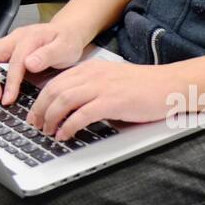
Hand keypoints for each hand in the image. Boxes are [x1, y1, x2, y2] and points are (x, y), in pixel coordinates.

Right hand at [0, 22, 88, 105]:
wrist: (66, 31)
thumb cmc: (66, 41)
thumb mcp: (65, 48)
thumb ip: (48, 55)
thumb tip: (30, 63)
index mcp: (30, 38)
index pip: (15, 61)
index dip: (9, 82)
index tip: (7, 99)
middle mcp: (15, 38)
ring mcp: (8, 42)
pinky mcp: (4, 48)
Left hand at [27, 60, 180, 141]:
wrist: (169, 85)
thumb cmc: (143, 87)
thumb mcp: (110, 81)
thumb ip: (91, 89)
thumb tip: (70, 109)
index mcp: (90, 69)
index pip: (56, 82)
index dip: (40, 100)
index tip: (34, 114)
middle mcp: (93, 75)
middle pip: (54, 90)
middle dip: (40, 110)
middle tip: (35, 125)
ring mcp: (102, 87)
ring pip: (64, 100)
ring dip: (51, 118)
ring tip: (48, 132)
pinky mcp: (112, 102)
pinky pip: (82, 114)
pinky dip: (69, 126)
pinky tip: (65, 135)